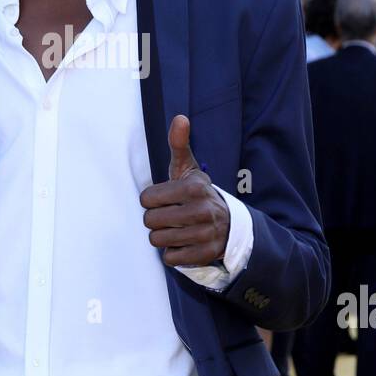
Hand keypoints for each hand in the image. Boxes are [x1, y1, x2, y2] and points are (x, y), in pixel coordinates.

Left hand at [139, 115, 228, 267]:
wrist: (229, 224)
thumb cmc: (197, 193)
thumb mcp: (188, 169)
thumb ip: (179, 144)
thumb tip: (180, 118)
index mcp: (194, 188)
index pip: (146, 199)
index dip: (151, 200)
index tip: (164, 199)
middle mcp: (201, 211)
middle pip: (149, 221)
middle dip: (155, 219)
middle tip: (169, 215)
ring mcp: (204, 235)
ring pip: (157, 241)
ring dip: (163, 236)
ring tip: (176, 228)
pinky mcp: (204, 255)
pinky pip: (169, 258)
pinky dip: (173, 252)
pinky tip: (184, 241)